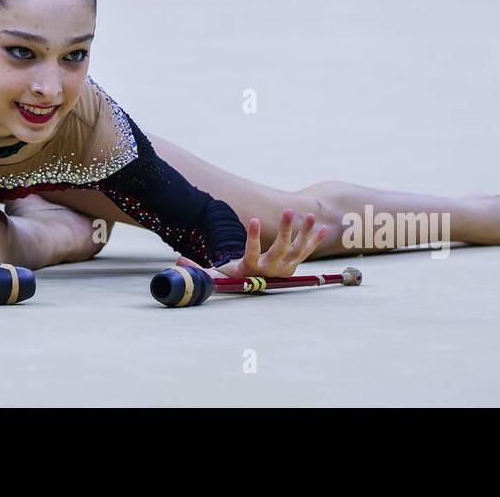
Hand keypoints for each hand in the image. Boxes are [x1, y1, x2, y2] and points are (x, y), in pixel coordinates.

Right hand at [176, 209, 325, 279]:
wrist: (255, 289)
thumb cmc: (234, 277)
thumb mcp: (217, 274)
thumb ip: (199, 269)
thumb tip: (176, 264)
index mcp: (252, 269)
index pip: (252, 252)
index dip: (254, 238)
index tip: (254, 220)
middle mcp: (271, 269)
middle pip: (281, 249)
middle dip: (287, 230)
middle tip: (289, 210)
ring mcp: (286, 267)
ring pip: (298, 249)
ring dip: (305, 232)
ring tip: (309, 215)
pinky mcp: (294, 263)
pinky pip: (307, 251)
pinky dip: (315, 239)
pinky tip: (323, 226)